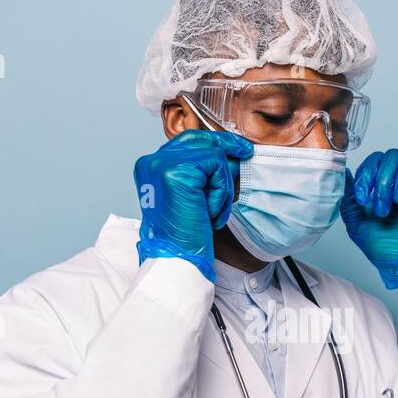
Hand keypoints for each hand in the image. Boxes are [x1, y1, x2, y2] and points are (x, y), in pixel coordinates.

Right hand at [133, 130, 253, 281]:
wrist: (178, 258)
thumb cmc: (186, 234)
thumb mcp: (193, 196)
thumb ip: (202, 173)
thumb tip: (230, 155)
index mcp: (151, 168)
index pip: (187, 142)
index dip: (214, 143)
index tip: (237, 148)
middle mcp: (152, 161)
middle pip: (198, 139)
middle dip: (226, 146)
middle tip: (246, 152)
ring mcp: (161, 164)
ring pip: (211, 153)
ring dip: (222, 185)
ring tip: (213, 211)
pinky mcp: (175, 171)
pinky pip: (215, 165)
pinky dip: (220, 189)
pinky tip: (210, 211)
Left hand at [340, 138, 397, 289]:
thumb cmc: (389, 249)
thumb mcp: (358, 225)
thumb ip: (349, 200)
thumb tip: (344, 173)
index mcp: (386, 182)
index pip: (375, 160)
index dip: (367, 174)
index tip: (364, 199)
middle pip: (394, 154)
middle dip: (384, 180)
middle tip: (384, 208)